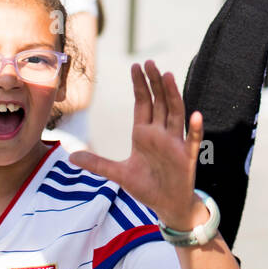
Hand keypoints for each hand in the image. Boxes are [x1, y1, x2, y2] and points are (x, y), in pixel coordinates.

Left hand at [69, 61, 204, 229]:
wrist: (167, 205)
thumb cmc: (146, 186)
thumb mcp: (119, 174)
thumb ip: (97, 164)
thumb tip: (71, 157)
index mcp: (144, 134)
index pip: (142, 103)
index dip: (139, 85)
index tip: (136, 66)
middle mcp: (161, 133)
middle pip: (158, 102)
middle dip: (154, 83)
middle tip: (150, 63)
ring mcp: (175, 143)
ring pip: (175, 113)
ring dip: (173, 95)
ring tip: (168, 77)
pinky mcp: (186, 157)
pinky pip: (192, 140)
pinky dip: (194, 128)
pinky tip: (196, 115)